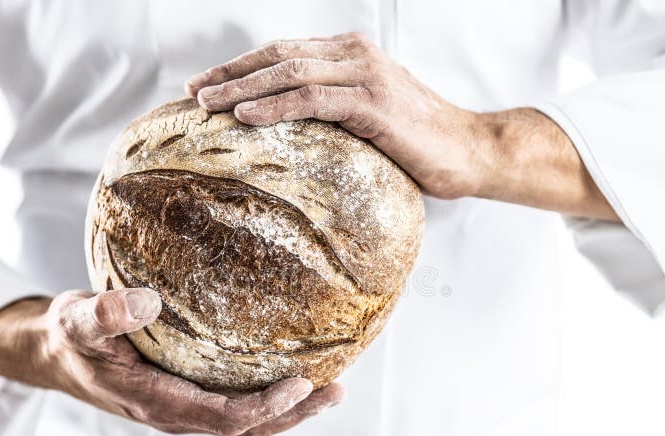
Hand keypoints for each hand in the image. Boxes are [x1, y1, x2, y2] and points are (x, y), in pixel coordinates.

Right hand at [0, 289, 343, 435]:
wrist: (56, 353)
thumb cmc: (70, 338)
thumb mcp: (78, 320)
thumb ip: (105, 314)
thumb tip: (144, 300)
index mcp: (156, 401)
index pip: (222, 417)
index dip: (264, 406)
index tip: (300, 384)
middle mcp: (176, 412)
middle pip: (247, 427)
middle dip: (293, 414)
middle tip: (335, 392)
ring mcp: (184, 407)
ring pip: (245, 421)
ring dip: (288, 410)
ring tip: (329, 389)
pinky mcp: (187, 394)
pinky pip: (235, 404)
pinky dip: (268, 397)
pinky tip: (291, 373)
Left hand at [185, 32, 618, 220]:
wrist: (471, 151)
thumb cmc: (420, 142)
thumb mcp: (370, 118)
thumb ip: (334, 111)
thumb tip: (292, 133)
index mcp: (352, 55)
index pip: (284, 54)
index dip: (241, 68)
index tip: (207, 84)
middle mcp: (355, 56)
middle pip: (278, 57)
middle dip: (230, 74)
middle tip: (193, 93)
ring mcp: (365, 76)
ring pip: (289, 73)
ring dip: (242, 89)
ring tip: (205, 105)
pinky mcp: (373, 104)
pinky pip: (312, 100)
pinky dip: (274, 106)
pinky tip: (245, 117)